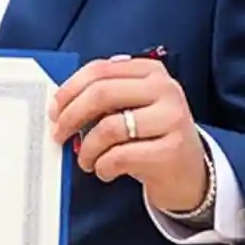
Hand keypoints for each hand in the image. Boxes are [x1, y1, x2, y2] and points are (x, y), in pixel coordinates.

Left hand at [49, 54, 208, 212]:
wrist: (191, 175)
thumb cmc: (151, 137)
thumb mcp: (132, 108)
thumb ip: (104, 98)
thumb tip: (59, 103)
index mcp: (150, 72)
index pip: (100, 70)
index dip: (69, 89)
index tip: (54, 109)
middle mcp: (165, 90)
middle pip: (101, 93)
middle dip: (70, 116)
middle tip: (58, 134)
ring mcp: (172, 119)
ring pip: (108, 128)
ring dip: (86, 149)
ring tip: (85, 160)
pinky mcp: (171, 151)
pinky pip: (119, 156)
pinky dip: (102, 166)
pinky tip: (105, 171)